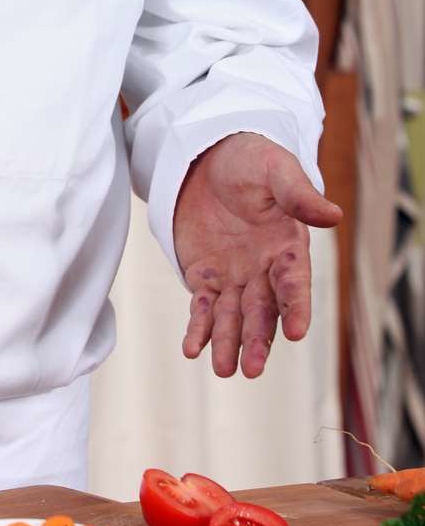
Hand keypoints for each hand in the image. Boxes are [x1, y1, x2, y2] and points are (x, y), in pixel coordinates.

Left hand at [172, 131, 341, 378]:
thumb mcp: (275, 169)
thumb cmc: (249, 160)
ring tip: (223, 369)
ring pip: (233, 317)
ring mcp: (234, 276)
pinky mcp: (205, 276)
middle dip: (258, 339)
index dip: (295, 307)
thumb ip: (298, 194)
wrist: (206, 156)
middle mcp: (264, 269)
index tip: (296, 332)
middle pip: (263, 311)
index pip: (294, 283)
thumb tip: (334, 216)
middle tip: (252, 367)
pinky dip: (199, 329)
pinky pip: (203, 308)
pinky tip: (192, 349)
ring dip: (228, 343)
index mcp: (288, 247)